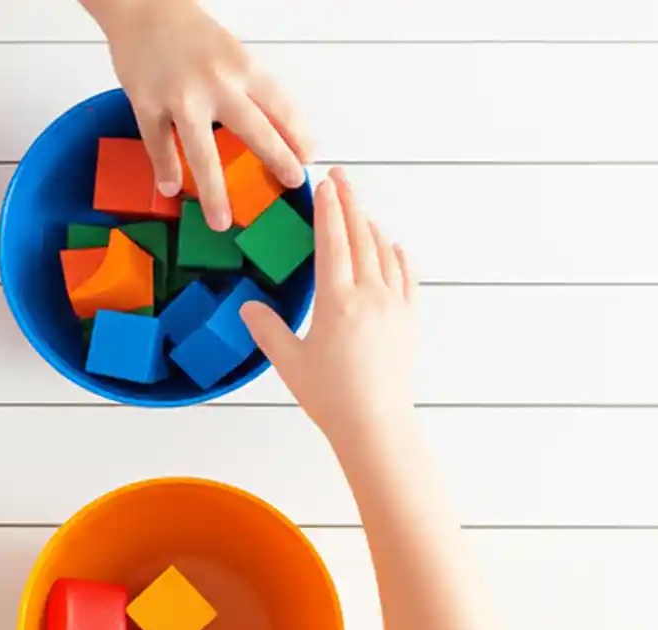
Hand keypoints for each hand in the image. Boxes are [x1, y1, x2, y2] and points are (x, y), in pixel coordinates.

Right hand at [90, 0, 309, 230]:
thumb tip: (275, 131)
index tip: (308, 157)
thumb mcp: (231, 54)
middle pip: (253, 131)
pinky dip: (166, 168)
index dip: (298, 134)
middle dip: (277, 160)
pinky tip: (173, 190)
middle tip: (291, 183)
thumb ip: (249, 90)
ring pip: (201, 151)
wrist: (143, 7)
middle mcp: (216, 83)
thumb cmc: (190, 33)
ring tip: (221, 221)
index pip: (281, 106)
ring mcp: (180, 96)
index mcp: (242, 67)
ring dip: (213, 191)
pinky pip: (159, 144)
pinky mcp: (147, 103)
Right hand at [241, 167, 418, 447]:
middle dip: (350, 201)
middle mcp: (370, 295)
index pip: (332, 240)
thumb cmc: (330, 397)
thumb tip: (248, 307)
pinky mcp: (409, 320)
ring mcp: (394, 306)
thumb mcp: (288, 362)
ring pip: (384, 252)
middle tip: (341, 177)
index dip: (327, 209)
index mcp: (337, 300)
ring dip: (371, 225)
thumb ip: (267, 329)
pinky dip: (398, 256)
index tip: (323, 184)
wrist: (376, 425)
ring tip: (359, 210)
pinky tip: (393, 248)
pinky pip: (407, 277)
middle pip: (361, 235)